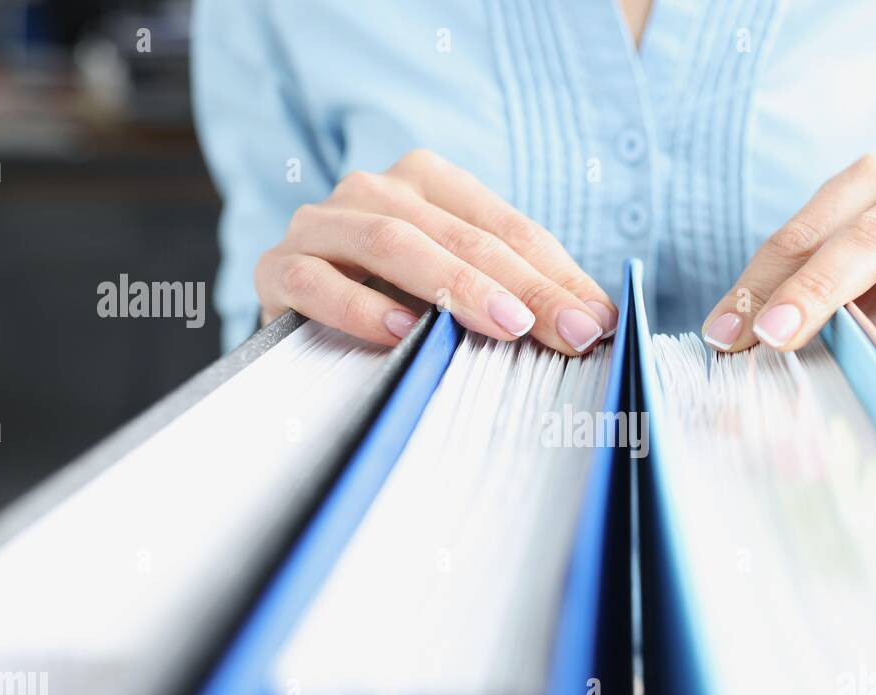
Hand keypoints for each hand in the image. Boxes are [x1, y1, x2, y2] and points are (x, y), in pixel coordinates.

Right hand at [256, 149, 616, 353]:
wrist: (296, 308)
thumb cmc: (392, 296)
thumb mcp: (460, 283)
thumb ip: (520, 291)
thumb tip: (595, 319)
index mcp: (426, 180)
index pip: (504, 225)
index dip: (554, 274)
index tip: (593, 321)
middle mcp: (373, 190)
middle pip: (459, 235)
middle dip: (521, 287)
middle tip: (566, 331)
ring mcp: (321, 225)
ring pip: (393, 244)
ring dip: (455, 287)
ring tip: (505, 326)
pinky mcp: (280, 268)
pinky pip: (321, 283)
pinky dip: (364, 308)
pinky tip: (405, 333)